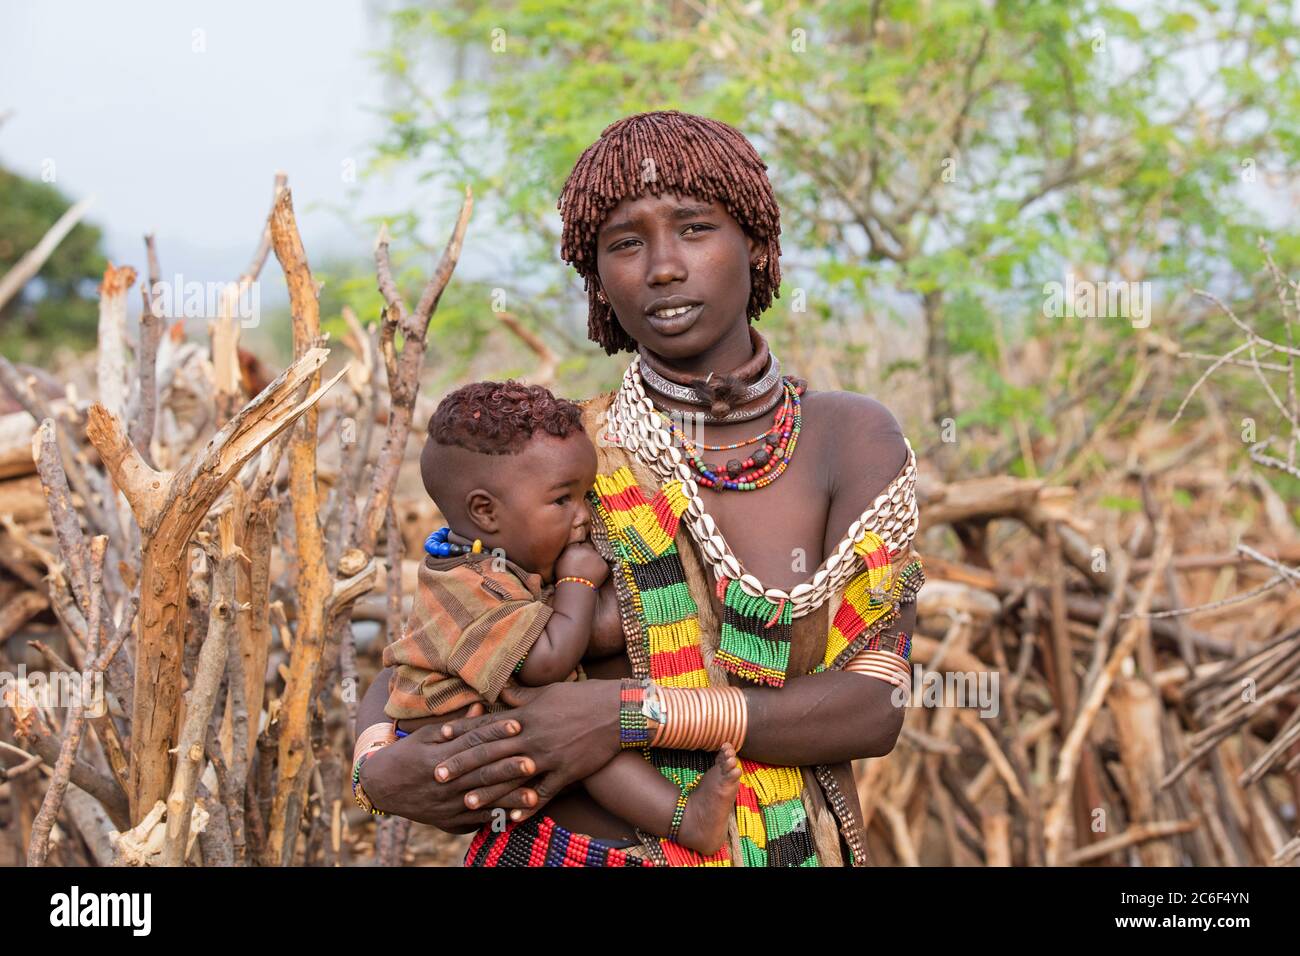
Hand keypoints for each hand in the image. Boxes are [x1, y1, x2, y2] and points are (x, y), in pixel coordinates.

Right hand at [357, 702, 540, 831]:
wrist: (381, 788)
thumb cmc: (406, 755)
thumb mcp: (426, 735)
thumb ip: (456, 725)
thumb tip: (481, 707)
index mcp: (438, 756)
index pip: (472, 742)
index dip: (495, 733)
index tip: (518, 724)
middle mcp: (444, 781)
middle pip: (481, 772)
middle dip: (508, 767)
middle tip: (534, 761)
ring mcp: (447, 804)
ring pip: (483, 800)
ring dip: (510, 798)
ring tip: (535, 794)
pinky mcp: (449, 821)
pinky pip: (476, 820)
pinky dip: (497, 817)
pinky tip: (518, 814)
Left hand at [428, 679, 621, 821]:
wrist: (617, 711)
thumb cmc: (581, 697)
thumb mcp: (548, 691)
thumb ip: (520, 695)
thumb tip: (498, 689)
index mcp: (525, 715)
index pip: (487, 724)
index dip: (462, 731)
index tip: (439, 738)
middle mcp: (532, 736)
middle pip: (490, 752)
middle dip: (462, 765)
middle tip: (437, 775)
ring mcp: (548, 757)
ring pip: (511, 777)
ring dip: (488, 791)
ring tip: (465, 802)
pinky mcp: (566, 772)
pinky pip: (544, 794)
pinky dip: (527, 807)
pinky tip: (511, 818)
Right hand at [554, 541, 609, 585]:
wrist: (575, 589)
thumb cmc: (565, 577)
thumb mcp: (560, 561)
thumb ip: (568, 552)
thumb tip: (572, 548)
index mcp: (575, 547)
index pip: (580, 544)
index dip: (579, 550)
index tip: (578, 557)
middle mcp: (587, 549)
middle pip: (589, 547)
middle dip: (587, 553)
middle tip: (584, 564)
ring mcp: (597, 557)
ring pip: (597, 555)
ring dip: (594, 560)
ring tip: (588, 571)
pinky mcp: (604, 565)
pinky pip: (603, 564)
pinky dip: (600, 569)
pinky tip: (594, 576)